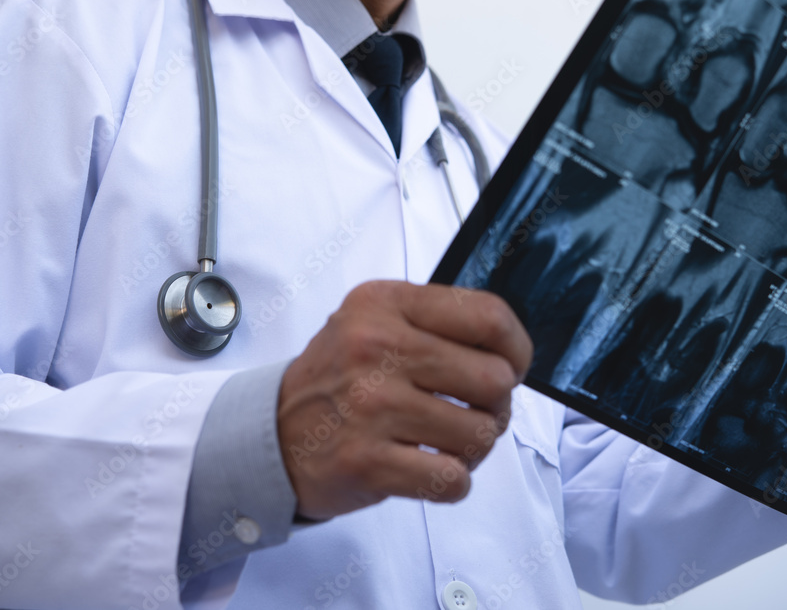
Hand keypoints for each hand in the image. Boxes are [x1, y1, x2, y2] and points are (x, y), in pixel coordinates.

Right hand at [277, 281, 531, 520]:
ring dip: (472, 448)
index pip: (488, 317)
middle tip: (469, 413)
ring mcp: (371, 406)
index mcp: (384, 304)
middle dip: (494, 405)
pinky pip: (453, 479)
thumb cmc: (337, 381)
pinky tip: (426, 470)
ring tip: (443, 443)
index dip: (517, 349)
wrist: (269, 435)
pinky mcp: (367, 461)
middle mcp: (376, 348)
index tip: (511, 367)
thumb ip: (436, 323)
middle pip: (494, 379)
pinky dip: (450, 483)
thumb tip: (510, 355)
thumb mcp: (374, 322)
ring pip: (480, 433)